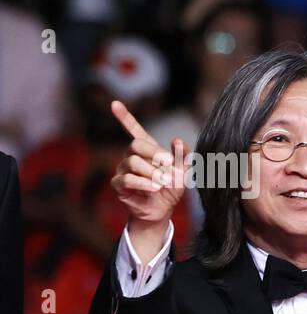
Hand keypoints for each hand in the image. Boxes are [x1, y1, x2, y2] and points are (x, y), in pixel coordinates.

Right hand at [109, 100, 188, 254]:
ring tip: (164, 181)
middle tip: (169, 164)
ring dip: (152, 171)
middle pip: (136, 144)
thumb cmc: (171, 187)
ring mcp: (123, 169)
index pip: (133, 129)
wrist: (162, 210)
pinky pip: (127, 179)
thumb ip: (183, 156)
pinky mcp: (119, 184)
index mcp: (147, 150)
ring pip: (133, 162)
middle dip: (155, 153)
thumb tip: (177, 140)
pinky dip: (144, 183)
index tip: (114, 103)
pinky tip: (154, 187)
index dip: (124, 116)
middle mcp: (132, 156)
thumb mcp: (184, 171)